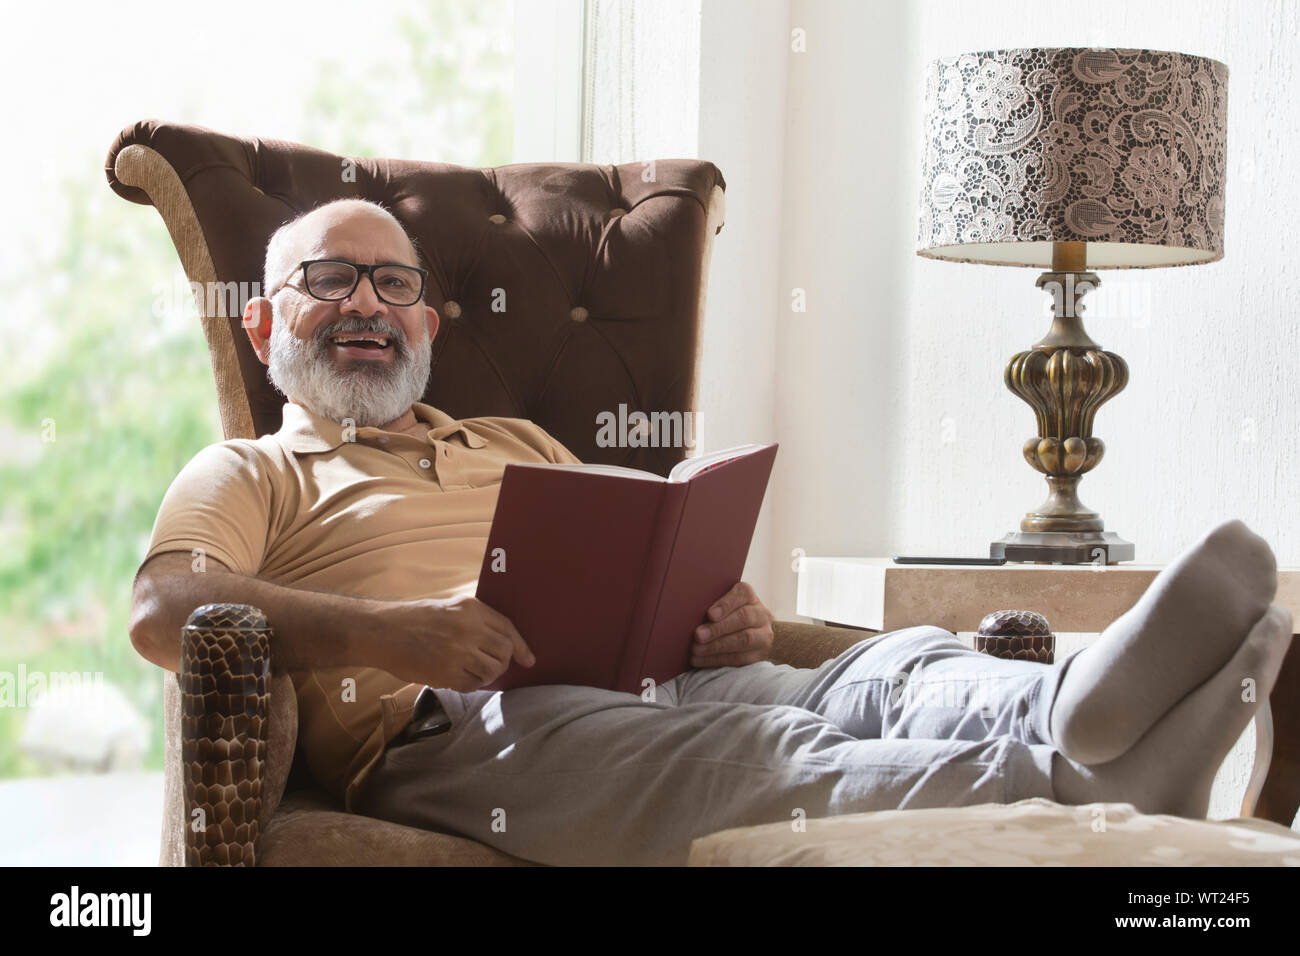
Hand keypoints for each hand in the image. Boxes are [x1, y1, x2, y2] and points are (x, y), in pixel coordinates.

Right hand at [377, 595, 534, 692]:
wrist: (384, 632)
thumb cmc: (417, 619)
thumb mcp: (451, 607)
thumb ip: (477, 621)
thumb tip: (505, 642)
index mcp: (471, 608)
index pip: (508, 629)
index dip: (521, 646)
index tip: (529, 659)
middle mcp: (469, 629)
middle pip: (504, 651)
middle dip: (503, 662)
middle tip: (494, 666)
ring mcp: (458, 652)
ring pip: (492, 671)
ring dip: (488, 675)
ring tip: (475, 672)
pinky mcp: (447, 673)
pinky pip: (472, 685)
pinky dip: (470, 684)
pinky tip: (459, 677)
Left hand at [690, 581, 772, 667]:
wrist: (752, 633)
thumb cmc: (725, 615)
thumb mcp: (720, 604)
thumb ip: (710, 603)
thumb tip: (688, 610)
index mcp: (749, 596)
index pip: (742, 594)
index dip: (726, 604)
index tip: (710, 614)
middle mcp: (761, 613)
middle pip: (744, 618)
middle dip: (718, 628)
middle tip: (698, 635)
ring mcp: (763, 635)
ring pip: (744, 640)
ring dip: (716, 646)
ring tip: (696, 650)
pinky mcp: (759, 655)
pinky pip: (740, 658)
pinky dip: (717, 659)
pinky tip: (700, 660)